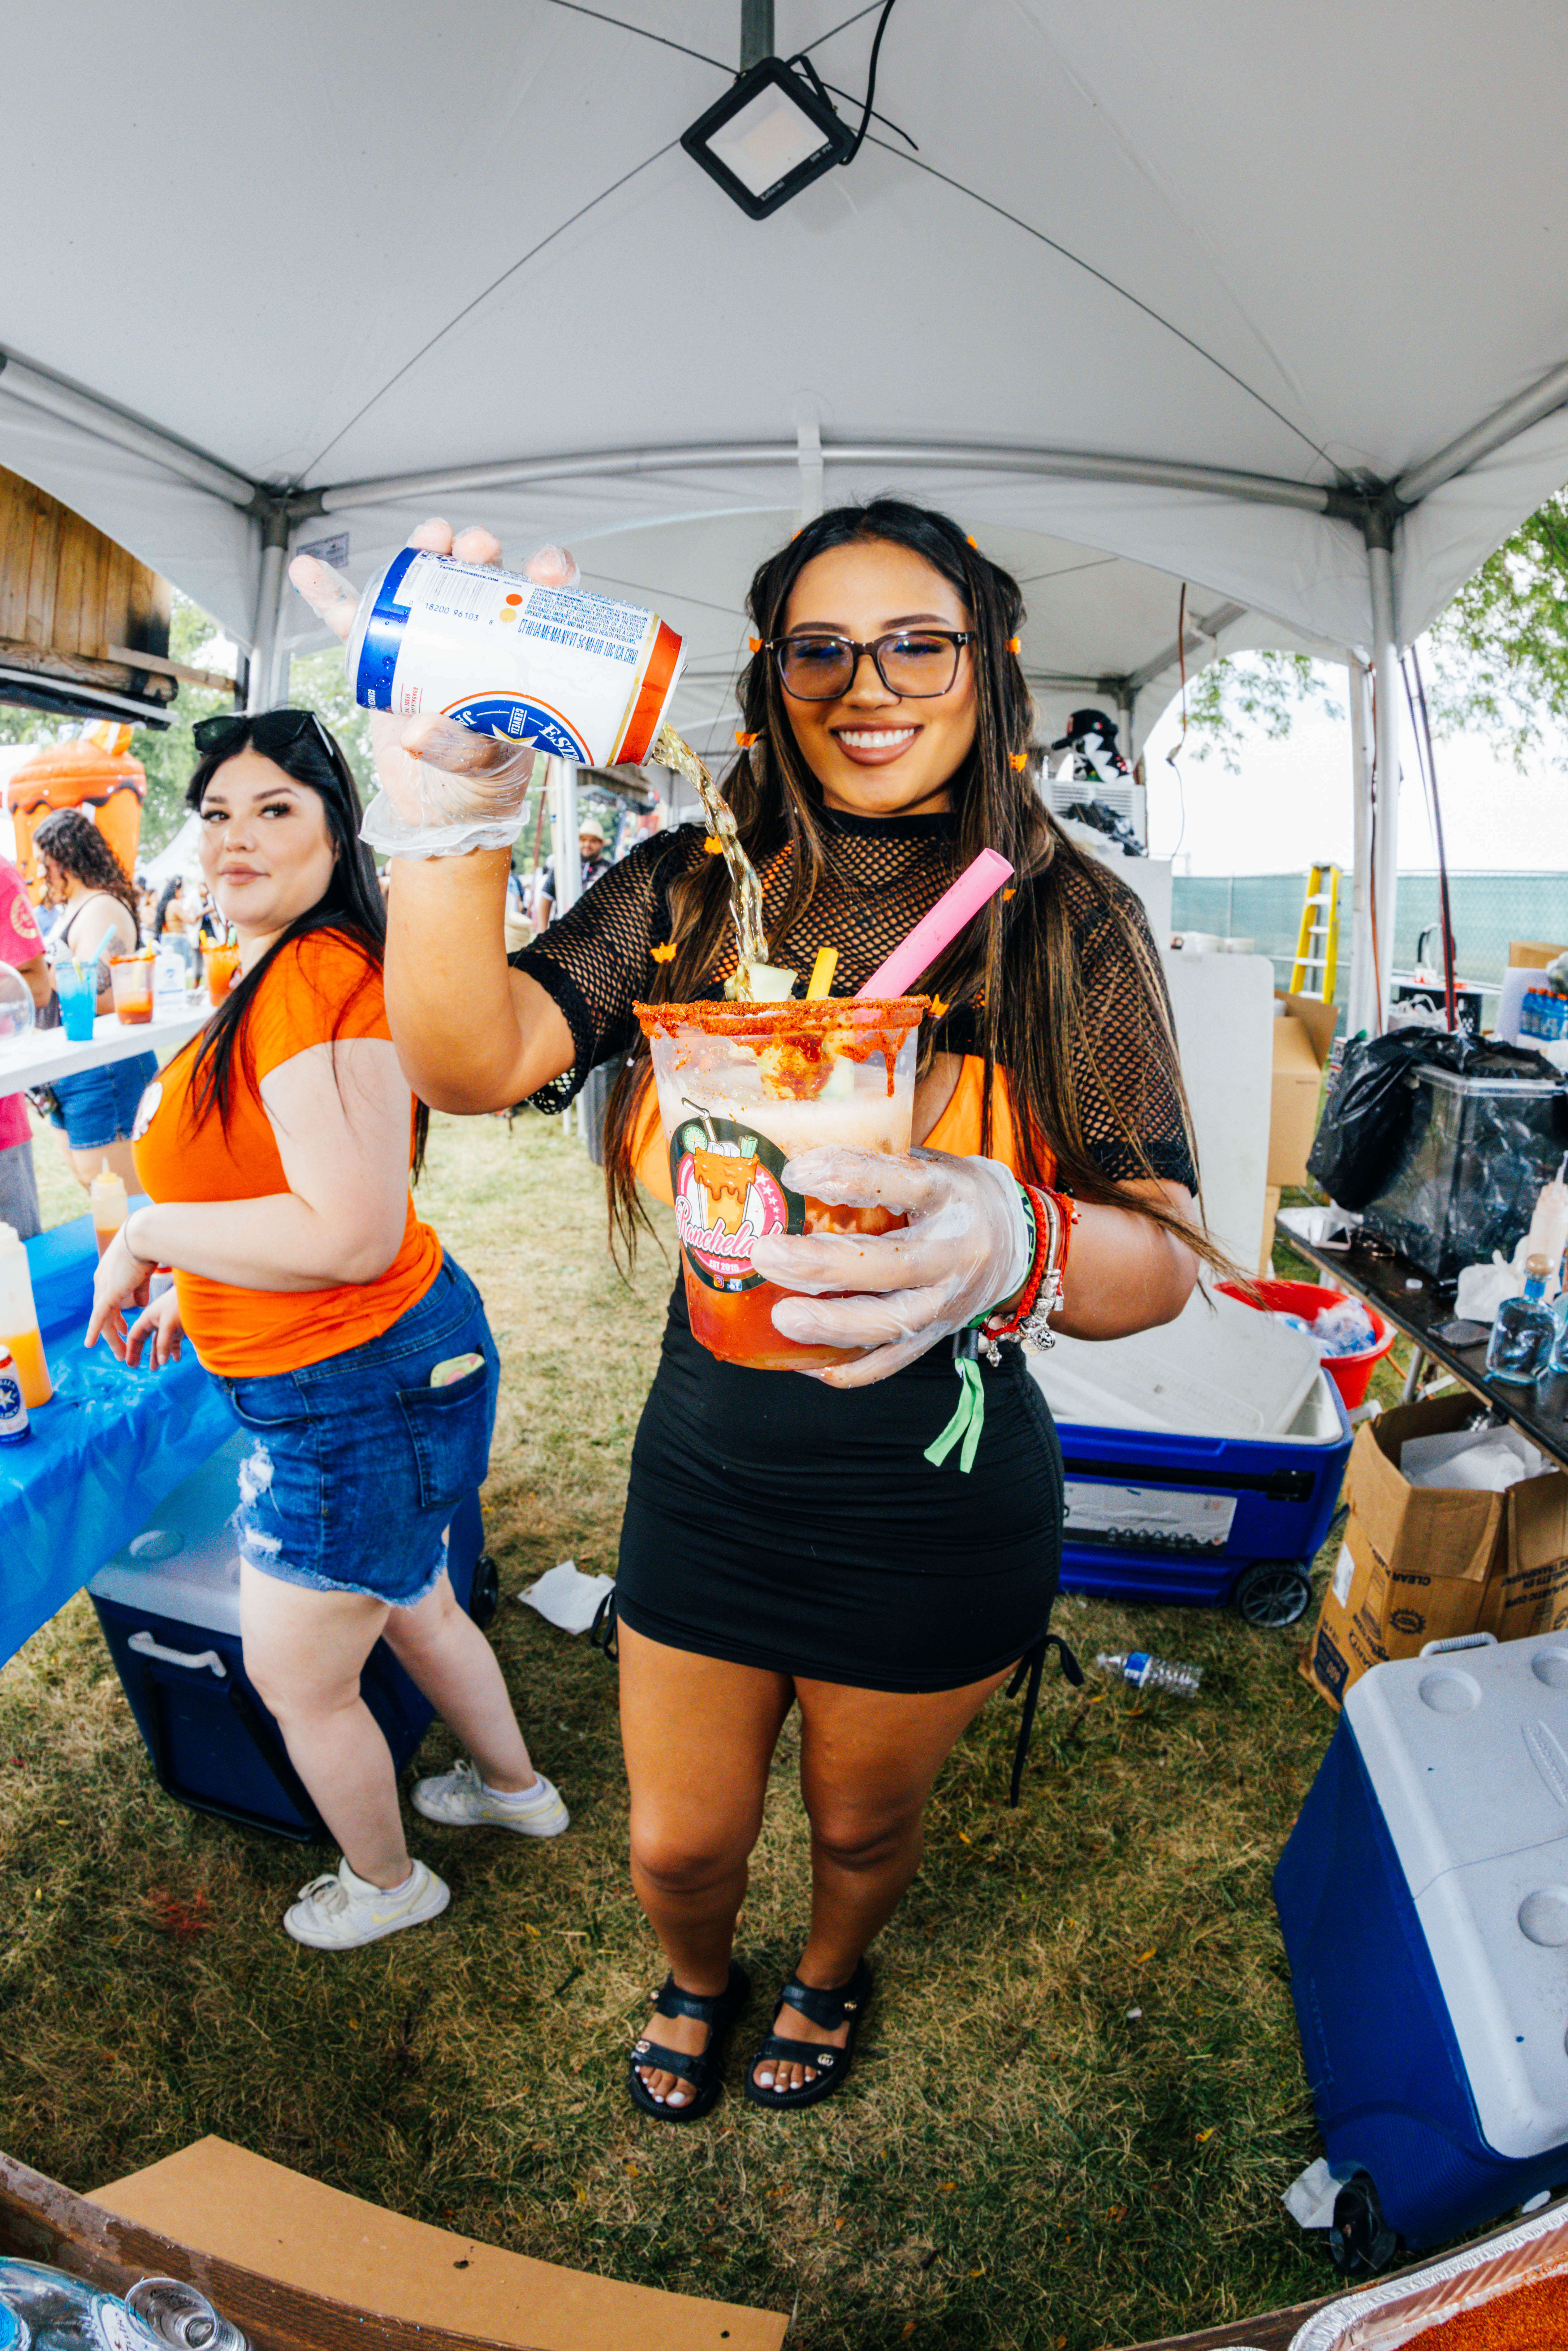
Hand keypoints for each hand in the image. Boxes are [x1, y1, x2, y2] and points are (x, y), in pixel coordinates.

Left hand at [86, 1225, 154, 1358]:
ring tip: (121, 1352)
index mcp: (109, 1274)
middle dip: (113, 1332)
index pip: (109, 1302)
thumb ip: (139, 1289)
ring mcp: (103, 1287)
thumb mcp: (142, 1272)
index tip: (124, 1330)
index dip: (116, 1318)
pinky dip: (94, 1331)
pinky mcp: (109, 1292)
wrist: (145, 1236)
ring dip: (112, 1337)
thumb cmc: (149, 1248)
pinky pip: (99, 1316)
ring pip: (103, 1319)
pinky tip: (90, 1344)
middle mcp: (102, 1281)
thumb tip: (140, 1304)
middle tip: (121, 1347)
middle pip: (103, 1313)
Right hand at [123, 1286, 183, 1369]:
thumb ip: (163, 1343)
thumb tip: (162, 1362)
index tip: (130, 1365)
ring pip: (160, 1342)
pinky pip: (173, 1341)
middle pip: (145, 1340)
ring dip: (159, 1355)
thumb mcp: (169, 1325)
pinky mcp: (179, 1326)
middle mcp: (155, 1321)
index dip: (131, 1351)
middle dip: (142, 1353)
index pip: (134, 1337)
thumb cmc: (181, 1305)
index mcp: (148, 1318)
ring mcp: (167, 1323)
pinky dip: (174, 1350)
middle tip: (139, 1368)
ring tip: (156, 1368)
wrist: (199, 1291)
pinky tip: (176, 1359)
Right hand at [288, 519, 579, 838]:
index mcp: (517, 662)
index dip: (546, 578)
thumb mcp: (483, 772)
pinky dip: (329, 596)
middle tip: (477, 547)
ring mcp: (428, 645)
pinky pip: (353, 622)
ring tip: (428, 538)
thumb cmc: (477, 788)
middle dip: (480, 554)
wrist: (438, 810)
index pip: (539, 607)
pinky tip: (309, 570)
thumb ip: (459, 751)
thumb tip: (422, 732)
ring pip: (425, 586)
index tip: (543, 570)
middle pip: (483, 582)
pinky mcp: (384, 660)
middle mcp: (477, 643)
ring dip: (424, 553)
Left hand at [749, 1147, 1033, 1387]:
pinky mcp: (934, 1337)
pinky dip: (845, 1368)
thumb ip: (873, 1163)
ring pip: (889, 1323)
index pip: (901, 1181)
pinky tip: (802, 1360)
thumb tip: (788, 1154)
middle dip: (823, 1265)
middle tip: (766, 1254)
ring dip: (831, 1325)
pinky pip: (888, 1364)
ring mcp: (946, 1302)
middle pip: (891, 1266)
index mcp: (950, 1194)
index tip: (795, 1173)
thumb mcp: (928, 1164)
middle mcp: (953, 1252)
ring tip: (782, 1318)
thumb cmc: (953, 1196)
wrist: (1016, 1243)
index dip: (847, 1176)